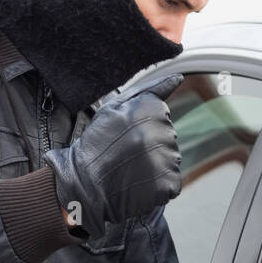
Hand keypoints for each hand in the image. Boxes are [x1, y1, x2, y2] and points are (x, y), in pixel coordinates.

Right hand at [44, 73, 184, 238]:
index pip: (162, 115)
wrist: (83, 184)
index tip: (125, 135)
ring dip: (154, 165)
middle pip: (167, 137)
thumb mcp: (115, 107)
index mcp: (152, 109)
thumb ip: (150, 89)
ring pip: (170, 159)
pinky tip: (137, 183)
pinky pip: (171, 182)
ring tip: (130, 169)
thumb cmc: (96, 143)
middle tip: (125, 153)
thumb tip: (178, 77)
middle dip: (150, 145)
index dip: (142, 126)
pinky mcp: (169, 184)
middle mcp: (164, 132)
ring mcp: (168, 159)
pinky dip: (157, 185)